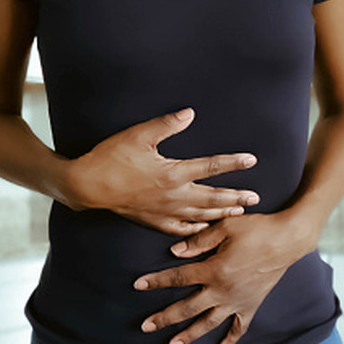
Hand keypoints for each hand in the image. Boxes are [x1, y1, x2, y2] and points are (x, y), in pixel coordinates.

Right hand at [64, 107, 260, 235]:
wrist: (87, 185)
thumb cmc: (111, 158)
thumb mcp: (139, 135)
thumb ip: (167, 124)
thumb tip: (190, 114)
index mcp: (173, 173)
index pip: (211, 166)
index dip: (233, 163)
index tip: (252, 160)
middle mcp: (173, 195)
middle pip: (213, 197)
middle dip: (236, 197)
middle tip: (256, 198)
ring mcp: (164, 211)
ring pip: (200, 215)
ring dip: (222, 213)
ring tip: (239, 212)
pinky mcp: (153, 221)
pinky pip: (181, 230)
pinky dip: (196, 230)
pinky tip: (205, 229)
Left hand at [133, 211, 319, 343]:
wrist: (287, 240)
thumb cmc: (256, 228)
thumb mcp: (225, 226)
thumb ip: (198, 240)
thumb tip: (175, 252)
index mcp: (213, 269)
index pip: (177, 277)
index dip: (156, 281)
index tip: (138, 285)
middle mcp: (222, 290)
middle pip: (187, 308)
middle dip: (164, 318)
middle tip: (145, 326)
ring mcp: (237, 301)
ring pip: (208, 323)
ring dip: (189, 335)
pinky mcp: (251, 305)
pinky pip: (238, 328)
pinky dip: (229, 341)